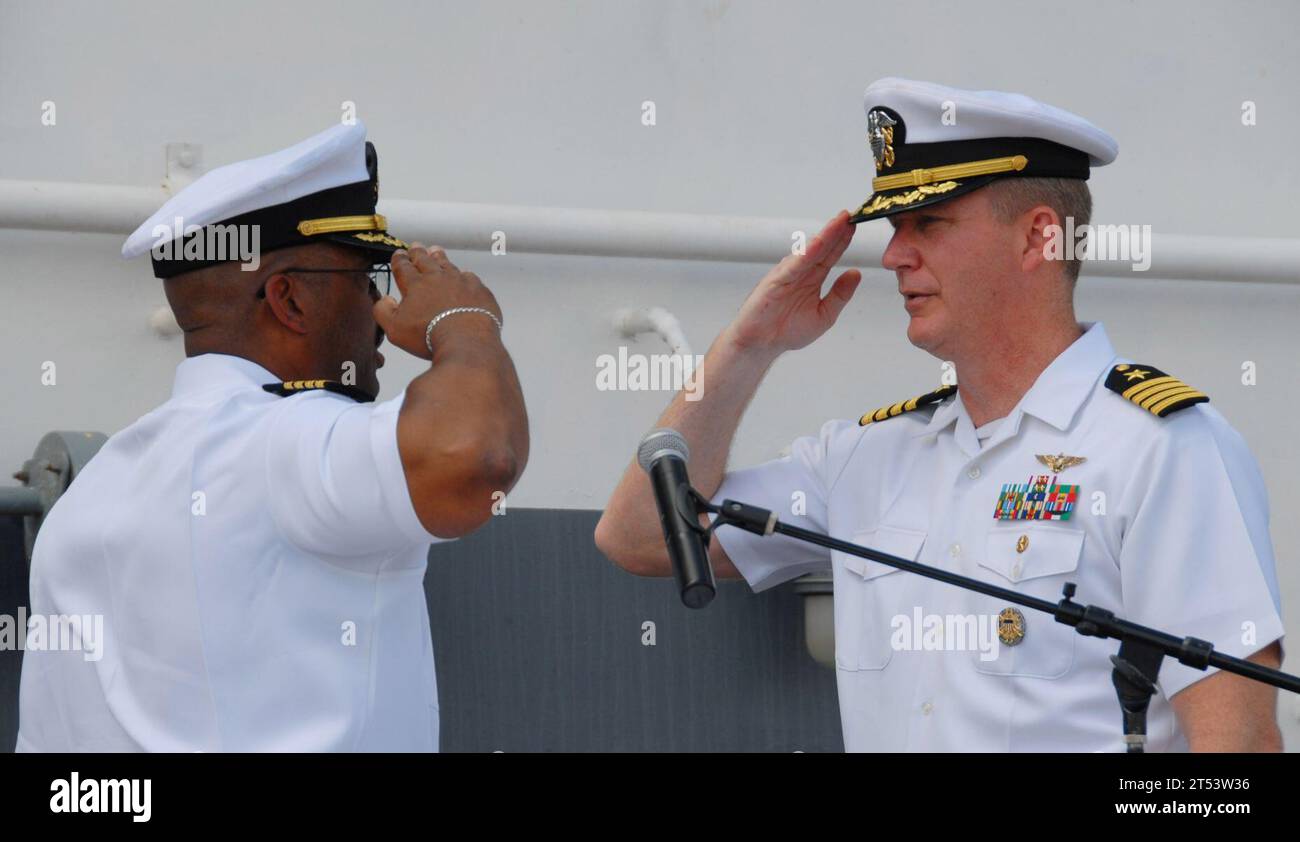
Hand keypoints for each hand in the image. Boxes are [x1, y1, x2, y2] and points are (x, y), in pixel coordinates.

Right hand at [373, 245, 502, 359]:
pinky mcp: (478, 290)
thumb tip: (385, 299)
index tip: (399, 254)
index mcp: (415, 285)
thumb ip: (384, 311)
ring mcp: (460, 281)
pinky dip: (465, 276)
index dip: (400, 259)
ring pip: (447, 264)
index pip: (404, 267)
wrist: (465, 340)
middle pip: (425, 260)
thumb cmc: (428, 336)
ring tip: (436, 251)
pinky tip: (464, 276)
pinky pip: (470, 278)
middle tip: (416, 246)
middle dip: (418, 252)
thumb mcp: (395, 329)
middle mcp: (437, 277)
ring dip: (440, 257)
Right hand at [725, 211, 861, 354]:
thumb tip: (856, 273)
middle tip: (850, 214)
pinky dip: (805, 254)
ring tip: (839, 222)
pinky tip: (818, 244)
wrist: (761, 345)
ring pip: (810, 251)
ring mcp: (788, 274)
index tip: (855, 224)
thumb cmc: (787, 331)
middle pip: (822, 247)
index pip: (831, 254)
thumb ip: (840, 294)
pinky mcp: (775, 281)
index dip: (843, 240)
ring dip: (825, 236)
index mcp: (813, 278)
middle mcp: (801, 272)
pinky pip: (793, 265)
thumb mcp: (824, 315)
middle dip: (836, 230)